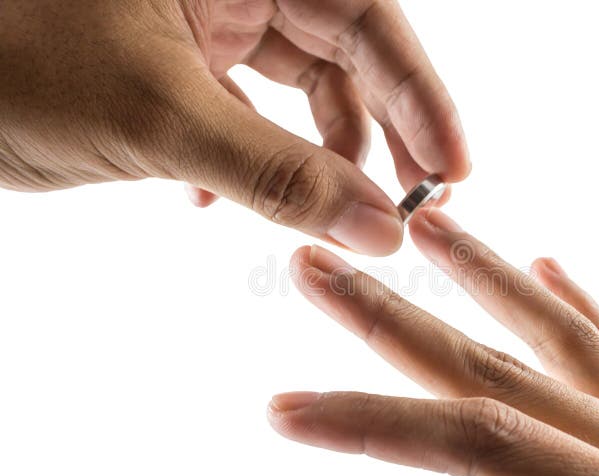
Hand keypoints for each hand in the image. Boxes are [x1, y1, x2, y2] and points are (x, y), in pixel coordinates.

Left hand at [0, 1, 468, 255]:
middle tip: (418, 202)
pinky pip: (249, 114)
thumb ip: (277, 175)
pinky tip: (221, 201)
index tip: (451, 169)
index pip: (364, 17)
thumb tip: (376, 227)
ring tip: (335, 216)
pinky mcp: (183, 63)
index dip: (420, 94)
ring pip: (302, 89)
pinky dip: (254, 162)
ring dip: (322, 157)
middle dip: (385, 130)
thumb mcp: (159, 120)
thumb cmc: (12, 64)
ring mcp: (209, 21)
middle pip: (347, 53)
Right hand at [270, 209, 598, 475]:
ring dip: (485, 276)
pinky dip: (581, 306)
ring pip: (561, 339)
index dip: (370, 423)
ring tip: (428, 226)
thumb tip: (470, 470)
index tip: (285, 408)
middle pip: (494, 371)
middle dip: (391, 320)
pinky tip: (551, 262)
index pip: (474, 445)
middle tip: (317, 268)